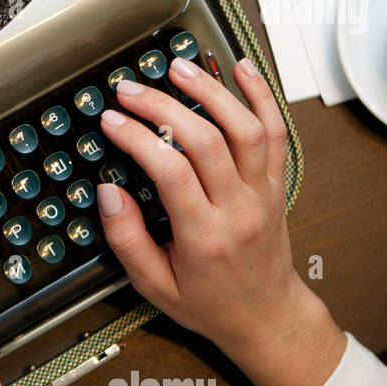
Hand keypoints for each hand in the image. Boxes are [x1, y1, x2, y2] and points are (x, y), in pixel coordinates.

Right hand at [95, 56, 345, 385]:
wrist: (266, 317)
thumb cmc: (210, 304)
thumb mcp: (154, 285)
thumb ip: (127, 239)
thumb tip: (109, 193)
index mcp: (205, 237)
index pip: (172, 172)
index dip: (138, 139)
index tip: (111, 121)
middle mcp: (239, 210)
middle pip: (206, 140)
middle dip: (163, 106)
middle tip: (131, 90)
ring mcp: (263, 193)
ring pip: (245, 128)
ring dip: (212, 91)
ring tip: (179, 68)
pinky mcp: (276, 183)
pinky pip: (276, 132)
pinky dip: (261, 96)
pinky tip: (242, 69)